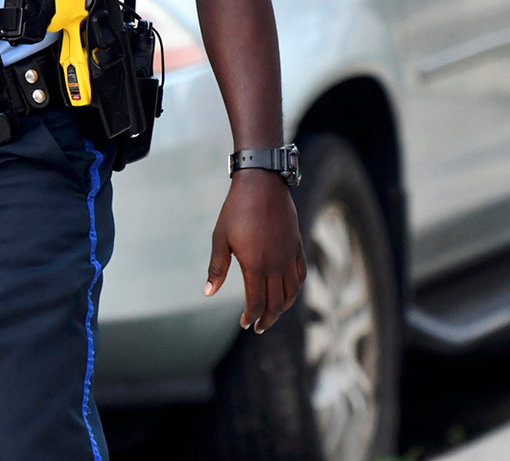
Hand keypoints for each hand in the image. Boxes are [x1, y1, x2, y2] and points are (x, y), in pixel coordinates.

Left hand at [204, 169, 305, 333]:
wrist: (262, 183)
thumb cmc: (237, 209)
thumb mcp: (220, 238)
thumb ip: (217, 268)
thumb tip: (208, 292)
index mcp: (255, 265)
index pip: (257, 302)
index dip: (251, 316)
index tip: (245, 323)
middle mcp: (276, 264)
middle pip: (276, 303)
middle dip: (267, 318)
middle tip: (259, 326)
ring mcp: (289, 256)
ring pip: (291, 292)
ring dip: (282, 308)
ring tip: (272, 314)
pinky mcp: (297, 246)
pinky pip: (300, 275)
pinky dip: (295, 289)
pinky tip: (289, 293)